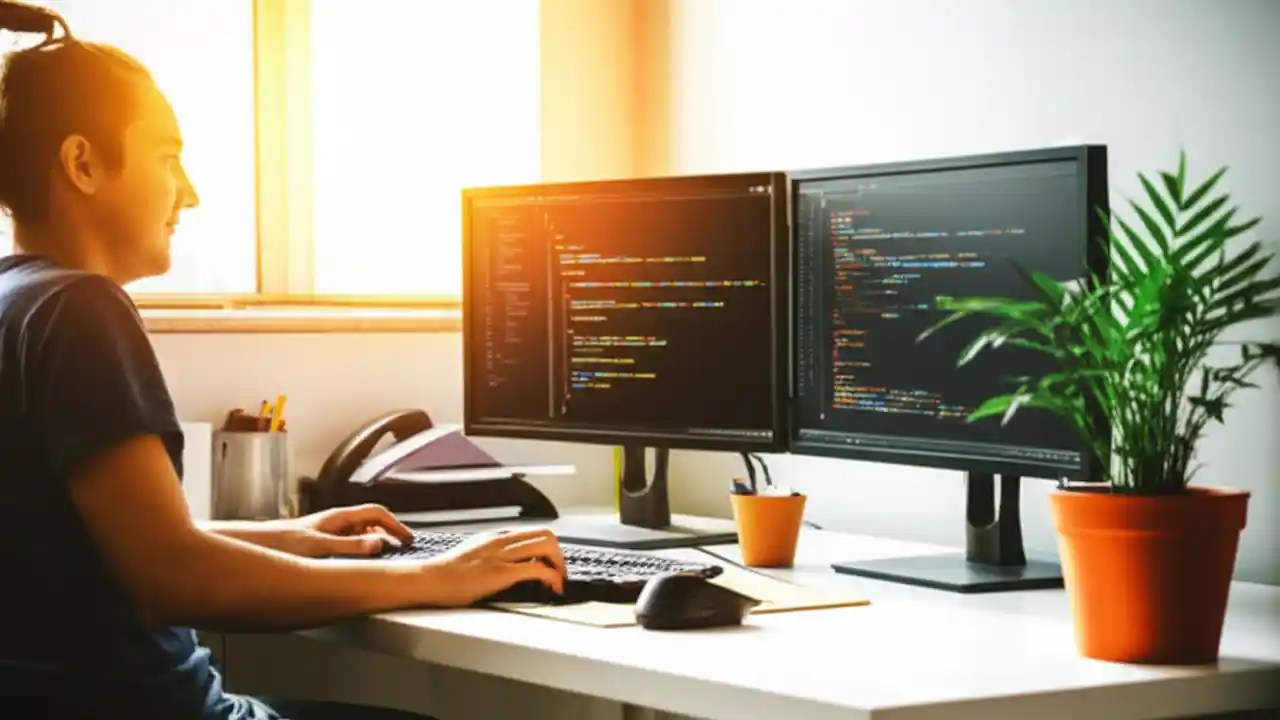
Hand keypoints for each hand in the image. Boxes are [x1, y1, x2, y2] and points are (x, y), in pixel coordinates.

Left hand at [284, 503, 414, 557]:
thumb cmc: (285, 542)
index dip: (395, 524)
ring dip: (378, 540)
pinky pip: (352, 541)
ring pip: (363, 531)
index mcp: (340, 517)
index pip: (376, 513)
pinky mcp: (325, 540)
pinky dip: (364, 547)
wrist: (260, 545)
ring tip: (388, 554)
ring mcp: (331, 530)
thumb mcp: (321, 547)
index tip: (407, 538)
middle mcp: (337, 521)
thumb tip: (378, 544)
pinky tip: (363, 560)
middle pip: (373, 521)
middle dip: (391, 531)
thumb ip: (350, 546)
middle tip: (404, 546)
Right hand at [416, 528, 564, 605]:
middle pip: (545, 534)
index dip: (548, 549)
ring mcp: (502, 555)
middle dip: (559, 555)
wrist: (430, 579)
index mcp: (496, 537)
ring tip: (557, 582)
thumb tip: (508, 563)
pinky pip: (537, 568)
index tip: (551, 565)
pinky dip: (551, 577)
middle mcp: (502, 541)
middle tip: (558, 573)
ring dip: (559, 565)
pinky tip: (550, 589)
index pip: (533, 533)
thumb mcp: (474, 555)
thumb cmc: (447, 574)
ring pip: (546, 545)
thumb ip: (492, 555)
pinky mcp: (500, 572)